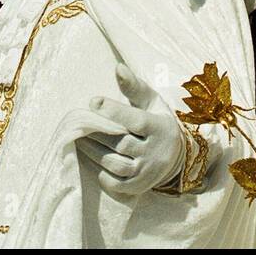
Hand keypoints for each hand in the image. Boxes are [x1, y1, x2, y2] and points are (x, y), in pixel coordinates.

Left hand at [74, 63, 184, 196]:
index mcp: (161, 127)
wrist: (177, 156)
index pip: (135, 120)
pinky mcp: (139, 186)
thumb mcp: (151, 101)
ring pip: (115, 163)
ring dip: (93, 152)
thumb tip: (118, 68)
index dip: (113, 111)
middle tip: (78, 123)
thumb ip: (134, 87)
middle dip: (97, 132)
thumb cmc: (157, 121)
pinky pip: (116, 183)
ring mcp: (148, 172)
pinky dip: (102, 174)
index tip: (93, 101)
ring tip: (79, 139)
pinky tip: (92, 160)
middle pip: (121, 143)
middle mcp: (156, 152)